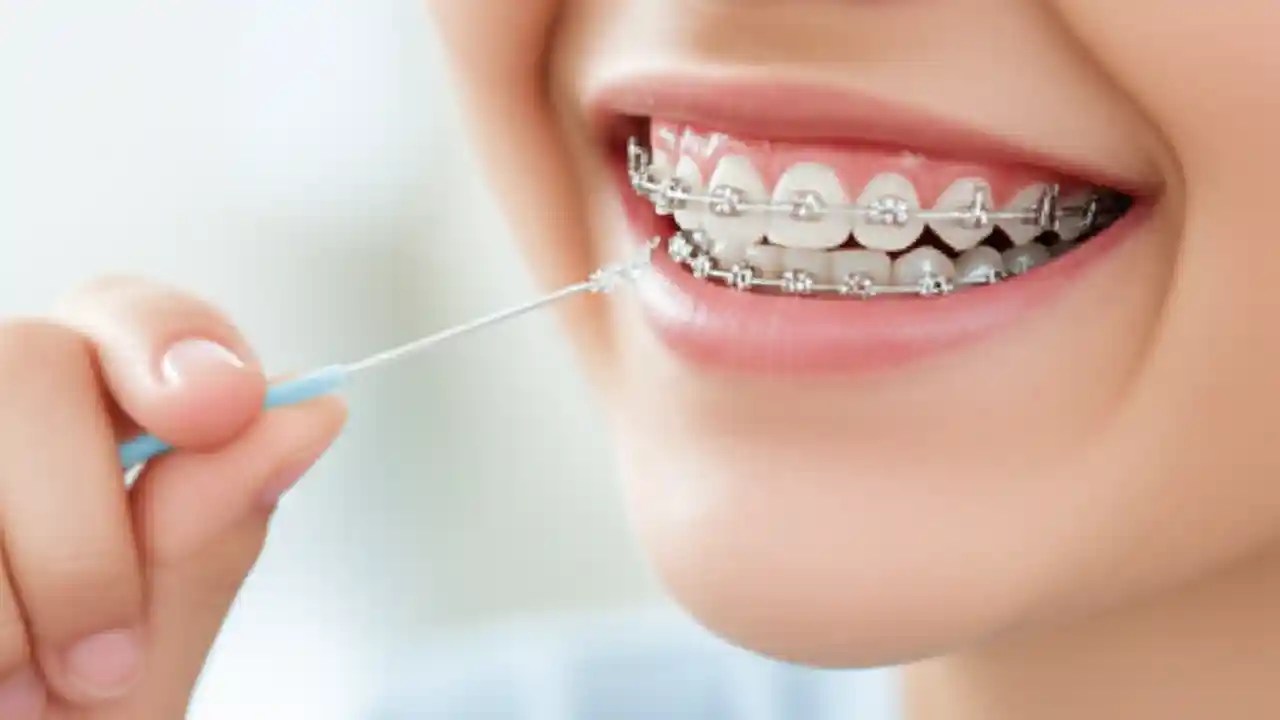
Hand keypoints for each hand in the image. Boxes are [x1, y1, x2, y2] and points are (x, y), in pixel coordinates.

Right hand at [0, 277, 345, 717]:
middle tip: (104, 664)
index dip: (176, 341)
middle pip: (32, 360)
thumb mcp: (142, 670)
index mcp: (85, 446)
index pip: (129, 323)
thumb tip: (306, 415)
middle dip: (79, 525)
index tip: (221, 405)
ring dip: (3, 588)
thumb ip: (205, 543)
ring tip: (18, 699)